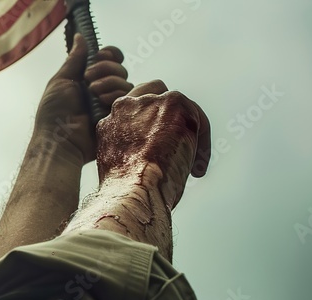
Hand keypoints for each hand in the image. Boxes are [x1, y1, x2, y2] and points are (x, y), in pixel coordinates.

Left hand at [33, 34, 133, 165]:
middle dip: (106, 70)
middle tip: (88, 81)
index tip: (100, 55)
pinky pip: (130, 99)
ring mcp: (112, 105)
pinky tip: (103, 104)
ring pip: (126, 83)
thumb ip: (74, 59)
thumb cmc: (54, 113)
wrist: (60, 141)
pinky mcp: (120, 117)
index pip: (109, 60)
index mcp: (87, 80)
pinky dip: (117, 96)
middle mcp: (102, 91)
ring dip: (110, 84)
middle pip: (120, 69)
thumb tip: (80, 37)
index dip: (109, 55)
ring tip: (94, 96)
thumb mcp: (61, 81)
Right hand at [96, 80, 211, 198]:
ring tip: (191, 165)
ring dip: (189, 133)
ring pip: (179, 106)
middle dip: (170, 116)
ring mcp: (148, 102)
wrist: (131, 193)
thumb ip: (132, 154)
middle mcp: (125, 107)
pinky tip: (198, 169)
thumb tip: (153, 161)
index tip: (158, 149)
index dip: (150, 128)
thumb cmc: (126, 193)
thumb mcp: (120, 168)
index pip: (133, 112)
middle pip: (154, 94)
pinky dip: (203, 142)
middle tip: (180, 144)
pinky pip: (197, 117)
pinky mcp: (173, 103)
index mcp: (109, 123)